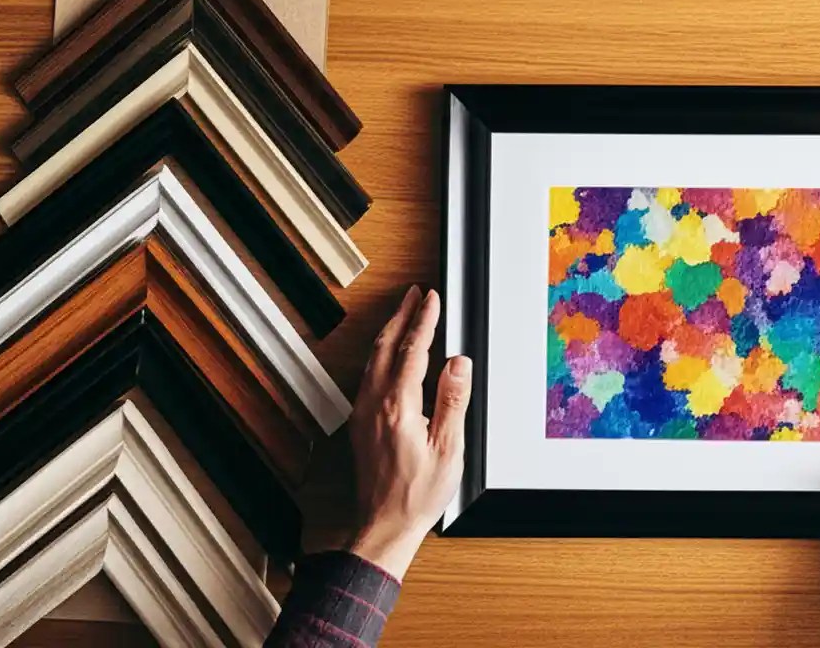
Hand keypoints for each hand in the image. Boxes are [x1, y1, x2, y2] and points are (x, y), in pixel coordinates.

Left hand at [345, 286, 471, 579]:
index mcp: (398, 407)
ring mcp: (364, 414)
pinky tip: (387, 356)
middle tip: (414, 294)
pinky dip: (380, 355)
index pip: (412, 351)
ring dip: (389, 333)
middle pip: (385, 347)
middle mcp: (374, 405)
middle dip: (401, 316)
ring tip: (403, 315)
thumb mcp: (448, 449)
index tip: (432, 299)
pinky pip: (368, 376)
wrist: (384, 524)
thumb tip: (458, 364)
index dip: (424, 321)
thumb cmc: (417, 494)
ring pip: (372, 360)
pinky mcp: (361, 424)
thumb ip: (452, 401)